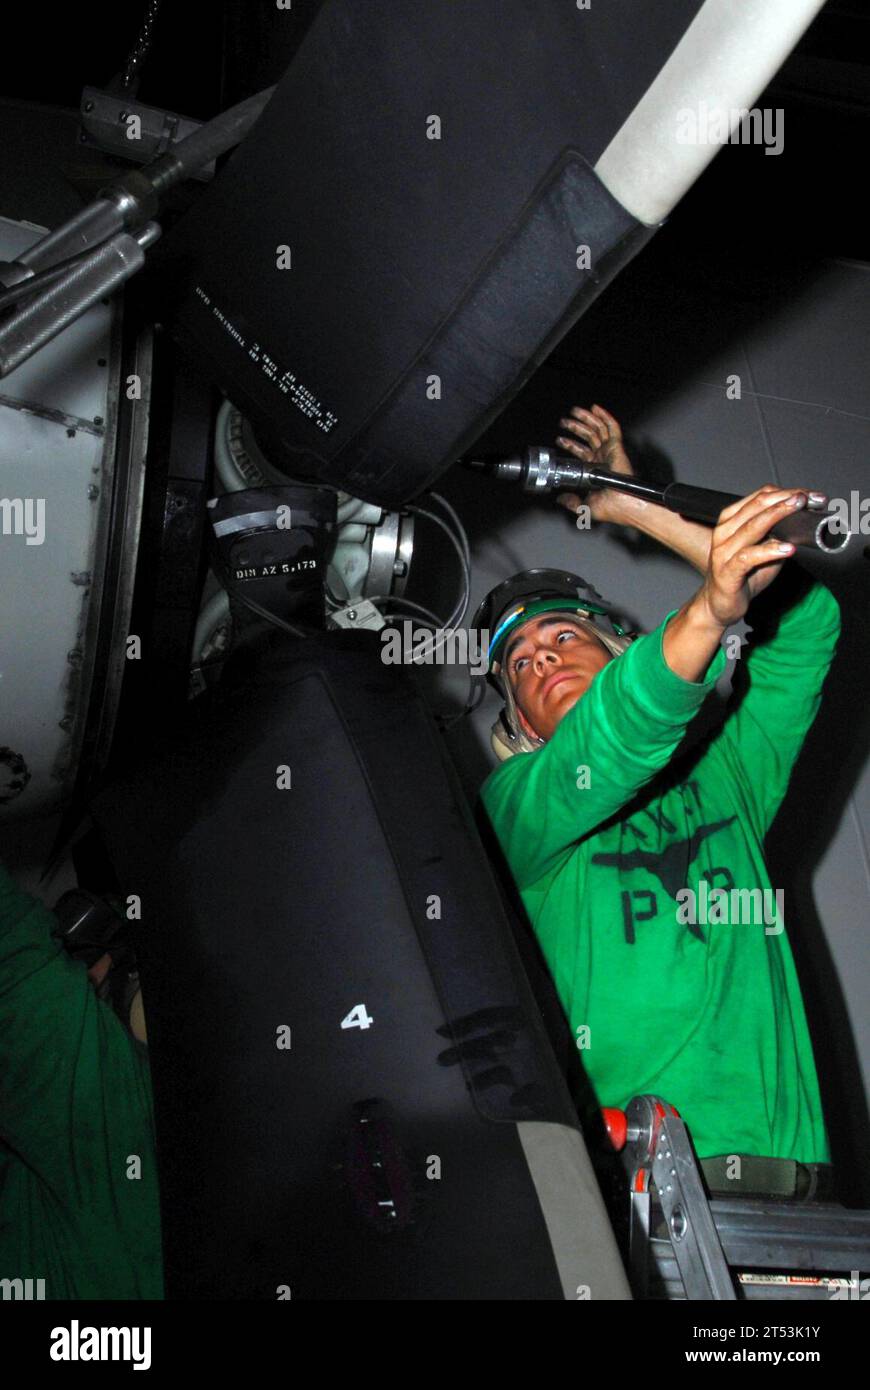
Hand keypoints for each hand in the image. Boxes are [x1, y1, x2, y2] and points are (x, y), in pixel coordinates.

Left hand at [554, 404, 632, 523]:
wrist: (622, 505)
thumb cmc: (610, 507)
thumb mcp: (584, 506)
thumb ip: (571, 502)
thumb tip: (560, 498)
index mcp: (596, 470)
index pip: (581, 451)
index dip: (570, 444)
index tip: (560, 440)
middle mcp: (603, 458)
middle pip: (588, 436)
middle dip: (575, 427)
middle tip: (564, 422)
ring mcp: (610, 451)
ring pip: (597, 429)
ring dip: (585, 419)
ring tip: (573, 413)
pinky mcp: (616, 447)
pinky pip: (612, 427)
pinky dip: (604, 416)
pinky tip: (595, 408)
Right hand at [695, 485, 807, 628]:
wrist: (720, 604)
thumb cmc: (742, 575)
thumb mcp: (764, 548)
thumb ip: (778, 533)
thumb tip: (804, 519)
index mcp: (731, 520)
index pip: (761, 496)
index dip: (787, 492)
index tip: (812, 495)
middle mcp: (725, 531)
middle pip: (757, 505)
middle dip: (785, 499)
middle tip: (807, 498)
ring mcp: (723, 551)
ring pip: (752, 526)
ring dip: (778, 515)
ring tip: (798, 510)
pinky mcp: (727, 571)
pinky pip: (749, 557)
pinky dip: (770, 551)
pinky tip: (788, 549)